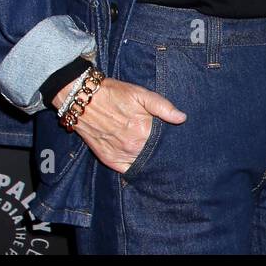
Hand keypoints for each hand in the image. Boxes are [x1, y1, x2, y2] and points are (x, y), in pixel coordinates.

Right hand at [53, 76, 186, 173]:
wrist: (83, 100)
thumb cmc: (114, 94)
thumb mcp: (141, 94)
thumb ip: (163, 107)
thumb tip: (182, 118)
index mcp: (144, 130)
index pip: (166, 142)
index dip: (173, 141)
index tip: (179, 140)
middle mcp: (133, 147)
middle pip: (156, 155)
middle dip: (163, 152)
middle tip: (170, 149)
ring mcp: (121, 155)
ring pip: (143, 164)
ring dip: (151, 161)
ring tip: (159, 157)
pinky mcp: (109, 160)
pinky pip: (128, 171)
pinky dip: (136, 168)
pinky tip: (143, 164)